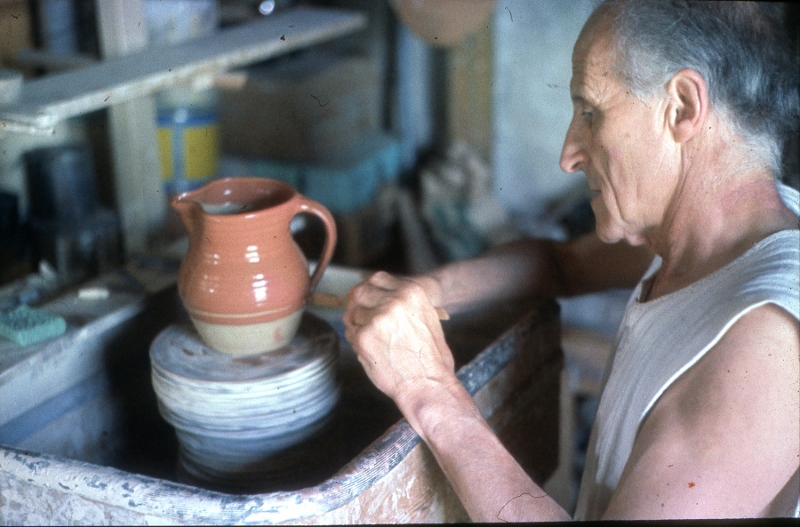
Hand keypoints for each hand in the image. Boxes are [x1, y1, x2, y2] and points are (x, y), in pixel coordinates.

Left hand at [343, 271, 457, 408]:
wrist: (428, 384)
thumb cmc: (431, 358)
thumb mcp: (428, 317)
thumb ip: (404, 305)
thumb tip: (382, 298)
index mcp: (411, 292)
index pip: (377, 278)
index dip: (369, 289)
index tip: (367, 298)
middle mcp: (393, 301)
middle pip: (360, 292)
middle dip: (357, 304)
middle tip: (360, 316)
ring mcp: (376, 318)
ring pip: (352, 315)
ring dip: (357, 326)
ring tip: (372, 341)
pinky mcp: (364, 337)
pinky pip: (350, 334)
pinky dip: (356, 342)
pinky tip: (371, 351)